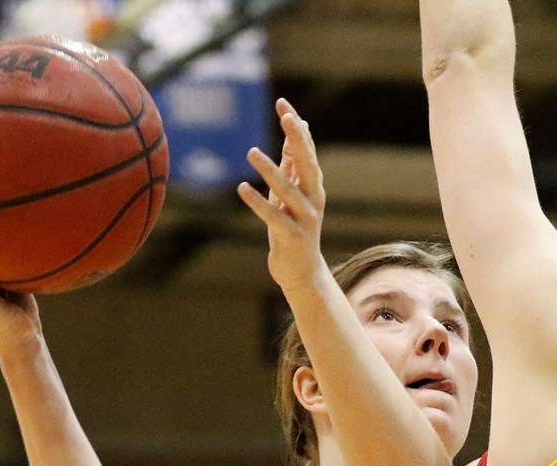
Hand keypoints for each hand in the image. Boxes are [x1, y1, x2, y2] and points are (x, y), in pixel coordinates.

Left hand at [236, 98, 329, 291]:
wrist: (303, 272)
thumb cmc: (295, 228)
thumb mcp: (294, 193)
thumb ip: (294, 163)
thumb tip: (299, 128)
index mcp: (314, 186)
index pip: (306, 150)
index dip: (296, 128)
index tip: (283, 103)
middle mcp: (314, 199)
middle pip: (307, 164)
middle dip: (297, 140)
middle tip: (287, 116)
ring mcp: (305, 219)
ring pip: (288, 190)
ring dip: (270, 171)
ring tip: (252, 152)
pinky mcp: (292, 236)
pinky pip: (273, 217)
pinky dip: (258, 202)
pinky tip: (242, 188)